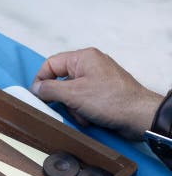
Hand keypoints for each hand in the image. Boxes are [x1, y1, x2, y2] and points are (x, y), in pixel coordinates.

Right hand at [30, 47, 162, 140]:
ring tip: (83, 115)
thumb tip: (35, 88)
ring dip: (72, 108)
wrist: (139, 117)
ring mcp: (96, 80)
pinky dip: (81, 111)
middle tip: (65, 107)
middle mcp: (90, 65)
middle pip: (59, 80)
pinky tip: (90, 118)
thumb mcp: (73, 94)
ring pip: (69, 94)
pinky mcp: (101, 93)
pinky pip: (81, 101)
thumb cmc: (112, 100)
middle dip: (61, 99)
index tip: (37, 96)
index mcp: (83, 58)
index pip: (51, 64)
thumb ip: (49, 89)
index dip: (41, 80)